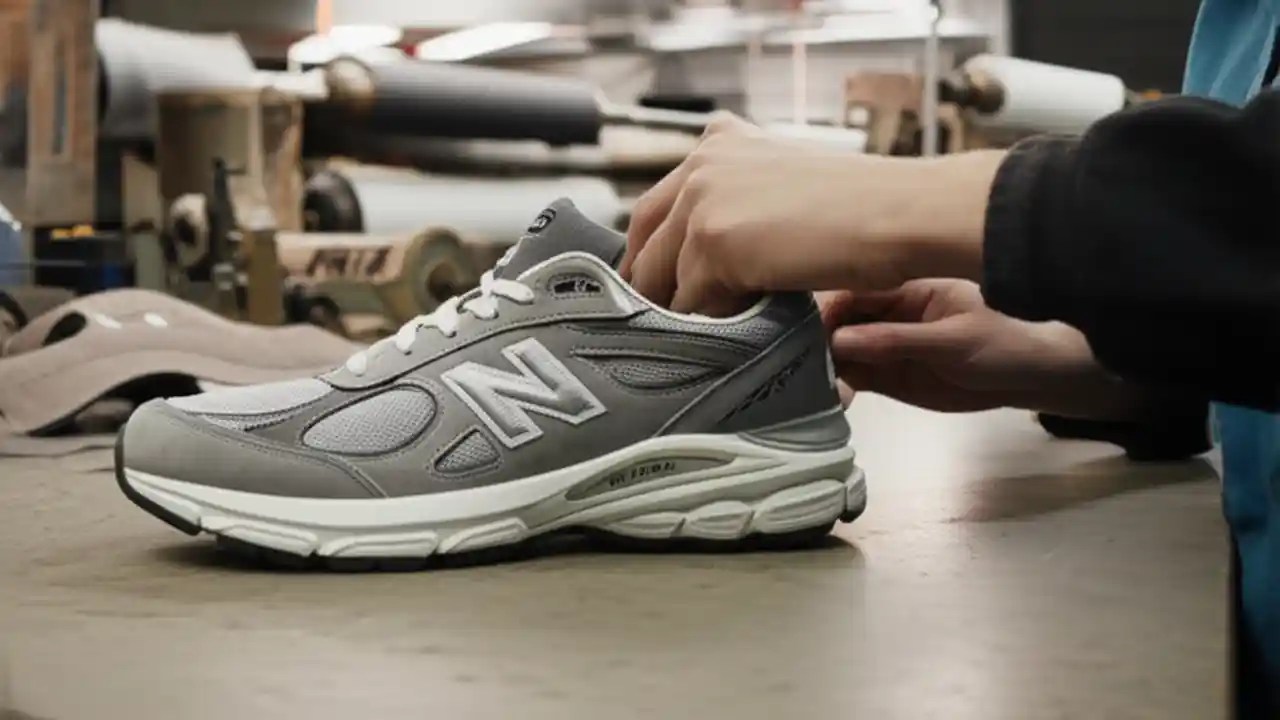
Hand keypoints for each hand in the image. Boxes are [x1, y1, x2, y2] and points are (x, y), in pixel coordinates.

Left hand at [623, 113, 1002, 315]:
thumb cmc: (863, 206)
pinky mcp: (713, 242)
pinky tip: (732, 335)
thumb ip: (742, 196)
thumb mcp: (788, 181)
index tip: (653, 284)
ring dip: (681, 311)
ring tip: (703, 339)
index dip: (651, 251)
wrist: (899, 214)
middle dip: (650, 284)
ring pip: (665, 276)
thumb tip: (707, 247)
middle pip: (646, 239)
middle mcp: (701, 164)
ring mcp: (703, 202)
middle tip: (658, 323)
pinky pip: (692, 302)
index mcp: (719, 142)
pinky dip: (709, 325)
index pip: (656, 205)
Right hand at [821, 280, 1151, 417]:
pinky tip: (826, 397)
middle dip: (815, 339)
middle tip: (798, 363)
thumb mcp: (952, 341)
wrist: (1030, 378)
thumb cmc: (1002, 344)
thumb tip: (840, 341)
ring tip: (809, 386)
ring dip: (822, 366)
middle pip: (838, 320)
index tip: (803, 330)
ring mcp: (884, 345)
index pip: (853, 291)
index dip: (826, 308)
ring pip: (839, 350)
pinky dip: (836, 386)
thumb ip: (897, 341)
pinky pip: (852, 376)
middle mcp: (887, 314)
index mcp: (905, 288)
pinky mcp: (887, 375)